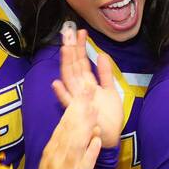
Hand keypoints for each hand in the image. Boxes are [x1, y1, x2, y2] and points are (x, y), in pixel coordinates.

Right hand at [31, 84, 103, 168]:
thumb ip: (64, 145)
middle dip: (80, 109)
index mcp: (53, 150)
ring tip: (94, 109)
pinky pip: (84, 165)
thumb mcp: (54, 163)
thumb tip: (74, 126)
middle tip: (89, 90)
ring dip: (85, 125)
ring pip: (76, 143)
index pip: (63, 124)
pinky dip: (90, 152)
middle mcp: (57, 156)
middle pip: (69, 129)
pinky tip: (97, 141)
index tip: (83, 90)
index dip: (74, 106)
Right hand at [51, 24, 123, 148]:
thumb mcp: (110, 90)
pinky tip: (56, 84)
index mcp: (87, 85)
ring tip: (66, 48)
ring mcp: (78, 100)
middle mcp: (80, 90)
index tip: (80, 32)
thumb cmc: (109, 116)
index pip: (81, 62)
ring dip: (67, 64)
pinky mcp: (78, 113)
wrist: (111, 137)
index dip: (80, 47)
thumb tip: (101, 55)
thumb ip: (105, 73)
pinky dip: (62, 94)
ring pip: (70, 79)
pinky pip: (68, 103)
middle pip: (73, 66)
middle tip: (68, 31)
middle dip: (71, 49)